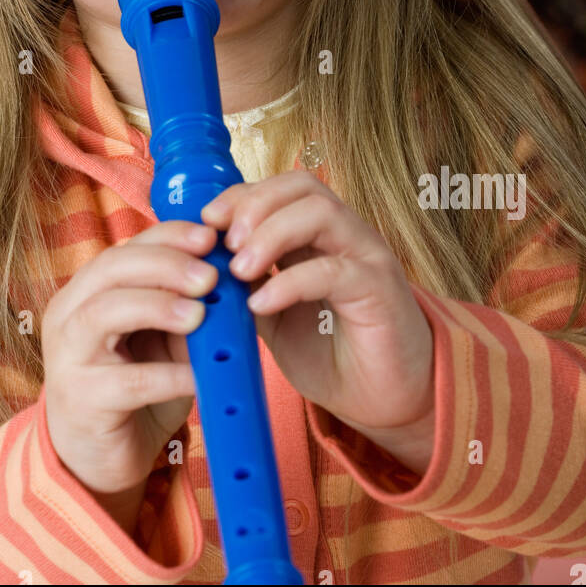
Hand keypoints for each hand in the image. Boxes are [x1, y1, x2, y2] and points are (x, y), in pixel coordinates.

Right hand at [41, 219, 218, 495]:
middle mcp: (67, 315)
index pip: (124, 248)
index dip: (167, 237)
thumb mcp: (161, 341)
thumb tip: (230, 280)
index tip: (209, 238)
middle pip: (110, 269)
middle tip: (209, 276)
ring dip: (157, 306)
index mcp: (85, 291)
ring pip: (103, 313)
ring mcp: (67, 358)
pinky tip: (198, 377)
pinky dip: (168, 375)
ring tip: (200, 315)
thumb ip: (185, 310)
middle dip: (164, 265)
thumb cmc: (133, 389)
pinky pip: (127, 382)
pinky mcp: (80, 401)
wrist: (97, 459)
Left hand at [201, 172, 433, 451]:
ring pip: (321, 213)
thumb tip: (201, 266)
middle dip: (254, 204)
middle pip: (301, 186)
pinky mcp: (380, 289)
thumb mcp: (273, 315)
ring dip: (271, 233)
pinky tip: (262, 303)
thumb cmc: (331, 352)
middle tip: (223, 241)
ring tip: (239, 269)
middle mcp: (345, 234)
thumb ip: (245, 286)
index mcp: (317, 234)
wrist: (384, 400)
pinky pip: (334, 270)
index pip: (279, 188)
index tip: (205, 222)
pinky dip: (291, 282)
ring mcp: (366, 256)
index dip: (240, 196)